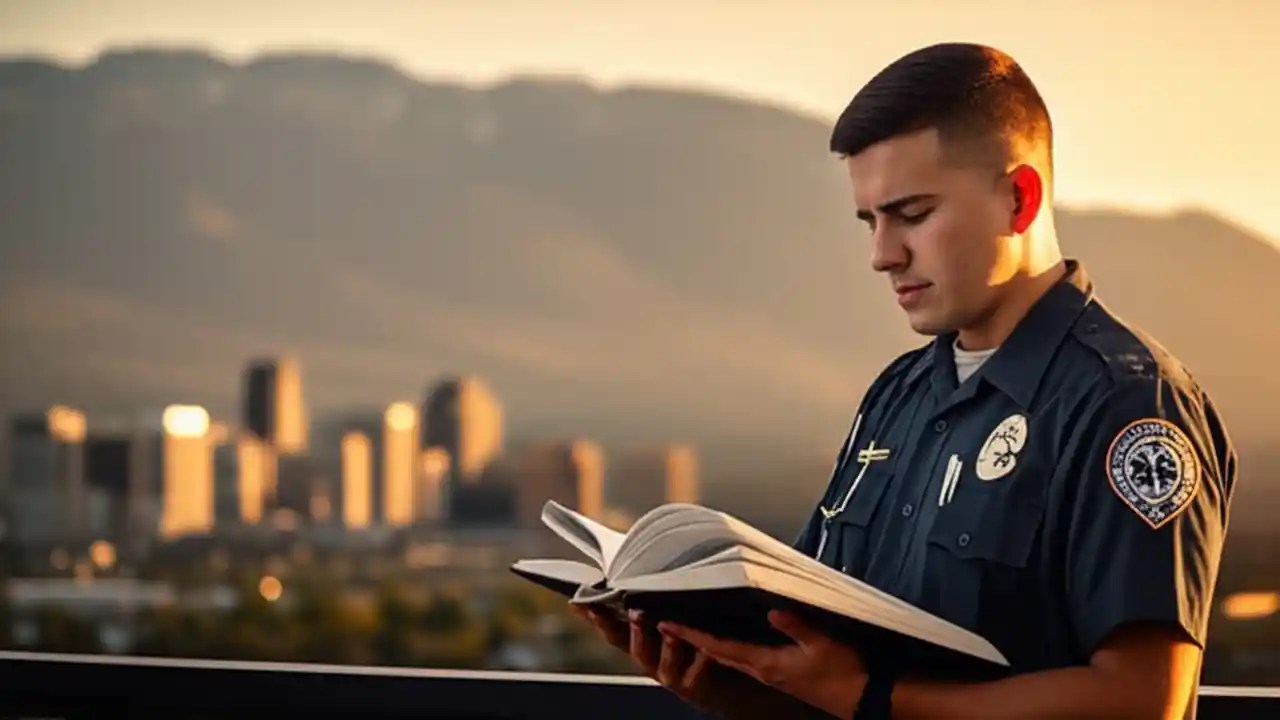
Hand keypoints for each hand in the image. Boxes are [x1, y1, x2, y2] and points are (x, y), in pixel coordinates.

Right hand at [571, 605, 724, 713]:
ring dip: (664, 645)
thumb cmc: (691, 645)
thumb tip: (632, 563)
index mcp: (638, 641)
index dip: (594, 616)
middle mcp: (648, 659)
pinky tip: (706, 650)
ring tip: (668, 629)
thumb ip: (651, 602)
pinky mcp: (694, 686)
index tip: (579, 602)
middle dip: (630, 628)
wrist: (720, 684)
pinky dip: (701, 662)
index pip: (610, 627)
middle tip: (634, 611)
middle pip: (631, 645)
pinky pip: (697, 672)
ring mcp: (669, 673)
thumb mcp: (667, 621)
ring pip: (662, 660)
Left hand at [659, 610, 868, 718]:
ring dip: (707, 646)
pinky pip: (744, 661)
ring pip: (730, 659)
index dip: (693, 636)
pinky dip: (727, 650)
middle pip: (718, 654)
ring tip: (689, 630)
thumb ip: (796, 626)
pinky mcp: (780, 676)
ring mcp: (771, 675)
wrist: (861, 697)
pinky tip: (727, 642)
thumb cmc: (843, 670)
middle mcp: (762, 671)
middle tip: (668, 625)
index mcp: (766, 664)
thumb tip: (772, 610)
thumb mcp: (822, 643)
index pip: (720, 648)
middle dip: (692, 640)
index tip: (669, 625)